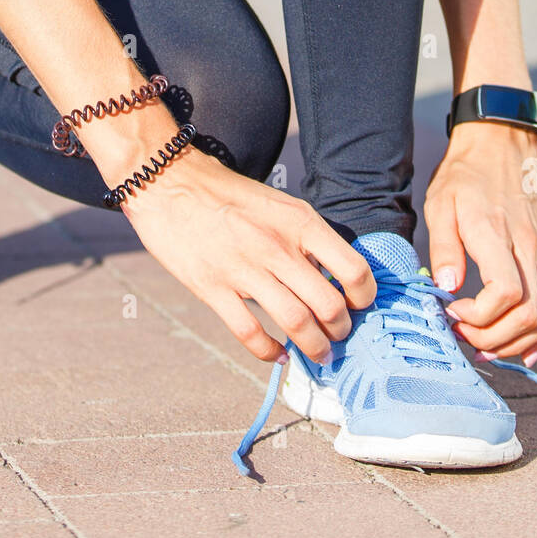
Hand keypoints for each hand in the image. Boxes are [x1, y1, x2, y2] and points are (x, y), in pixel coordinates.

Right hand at [120, 148, 376, 363]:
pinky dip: (270, 353)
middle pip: (329, 306)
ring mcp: (244, 269)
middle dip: (341, 330)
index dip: (365, 297)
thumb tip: (336, 277)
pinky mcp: (212, 288)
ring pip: (297, 324)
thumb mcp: (280, 205)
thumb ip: (307, 238)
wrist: (171, 183)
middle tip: (337, 336)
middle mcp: (277, 246)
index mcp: (300, 222)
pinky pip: (251, 334)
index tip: (359, 306)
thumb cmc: (230, 195)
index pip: (353, 269)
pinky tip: (277, 354)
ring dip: (314, 347)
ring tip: (318, 353)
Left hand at [423, 122, 536, 364]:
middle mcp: (530, 248)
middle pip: (529, 314)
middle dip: (494, 338)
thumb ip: (444, 248)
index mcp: (498, 234)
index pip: (506, 294)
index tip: (451, 312)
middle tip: (462, 334)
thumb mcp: (440, 204)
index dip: (479, 317)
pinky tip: (523, 348)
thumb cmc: (464, 175)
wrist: (501, 144)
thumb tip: (447, 290)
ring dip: (518, 342)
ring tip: (486, 348)